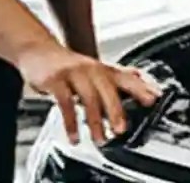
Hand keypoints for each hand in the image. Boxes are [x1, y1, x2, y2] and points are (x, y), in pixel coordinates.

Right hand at [16, 43, 159, 145]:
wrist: (37, 51)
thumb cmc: (68, 65)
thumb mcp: (94, 69)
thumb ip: (116, 76)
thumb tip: (141, 79)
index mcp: (102, 69)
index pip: (126, 77)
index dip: (140, 88)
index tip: (152, 100)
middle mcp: (90, 69)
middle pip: (107, 89)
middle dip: (116, 110)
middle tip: (120, 130)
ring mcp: (72, 73)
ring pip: (88, 97)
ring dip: (95, 121)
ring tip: (100, 139)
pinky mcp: (55, 80)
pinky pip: (65, 103)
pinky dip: (71, 122)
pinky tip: (74, 135)